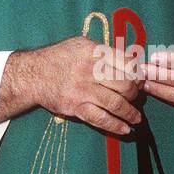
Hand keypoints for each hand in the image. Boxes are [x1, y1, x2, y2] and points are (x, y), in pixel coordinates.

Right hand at [0, 38, 144, 136]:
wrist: (33, 74)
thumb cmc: (59, 57)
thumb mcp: (81, 44)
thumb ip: (104, 51)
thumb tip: (129, 60)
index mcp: (94, 52)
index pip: (127, 63)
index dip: (138, 74)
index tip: (140, 80)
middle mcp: (91, 71)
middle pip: (125, 85)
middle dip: (135, 93)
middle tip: (136, 97)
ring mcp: (84, 90)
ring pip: (116, 104)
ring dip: (131, 113)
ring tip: (136, 118)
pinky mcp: (77, 107)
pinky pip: (101, 119)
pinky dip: (116, 126)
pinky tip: (125, 129)